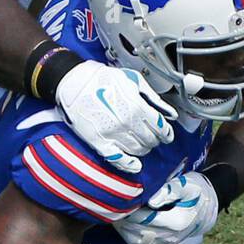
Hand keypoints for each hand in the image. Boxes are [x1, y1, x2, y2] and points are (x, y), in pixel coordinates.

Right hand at [56, 61, 175, 174]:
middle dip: (154, 139)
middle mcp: (127, 122)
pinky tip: (134, 165)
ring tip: (141, 143)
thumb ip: (154, 98)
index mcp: (137, 106)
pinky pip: (118, 159)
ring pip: (137, 151)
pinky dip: (129, 164)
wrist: (73, 82)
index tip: (167, 135)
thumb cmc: (101, 78)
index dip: (167, 133)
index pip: (161, 128)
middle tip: (152, 136)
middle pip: (151, 141)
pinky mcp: (99, 142)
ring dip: (143, 149)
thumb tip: (170, 112)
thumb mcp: (133, 80)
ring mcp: (113, 134)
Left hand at [114, 171, 218, 243]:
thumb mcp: (187, 186)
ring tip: (114, 214)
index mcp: (177, 222)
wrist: (205, 208)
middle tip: (111, 207)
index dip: (130, 211)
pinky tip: (122, 222)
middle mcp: (171, 237)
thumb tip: (151, 201)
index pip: (145, 219)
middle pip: (137, 231)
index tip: (119, 200)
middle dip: (123, 220)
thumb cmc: (195, 191)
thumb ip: (170, 191)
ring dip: (122, 229)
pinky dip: (127, 234)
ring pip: (135, 240)